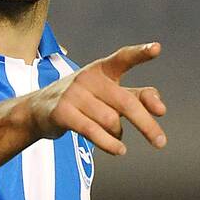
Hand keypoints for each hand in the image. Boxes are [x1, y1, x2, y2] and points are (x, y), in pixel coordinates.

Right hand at [29, 41, 166, 153]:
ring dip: (118, 134)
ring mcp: (74, 94)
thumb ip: (136, 97)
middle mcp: (89, 77)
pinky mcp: (63, 112)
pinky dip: (109, 143)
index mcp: (102, 69)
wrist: (39, 110)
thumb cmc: (83, 101)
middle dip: (146, 124)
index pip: (123, 58)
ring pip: (111, 121)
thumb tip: (160, 109)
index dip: (140, 53)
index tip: (157, 49)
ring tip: (116, 138)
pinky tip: (120, 150)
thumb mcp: (109, 95)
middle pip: (127, 103)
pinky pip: (93, 131)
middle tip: (161, 142)